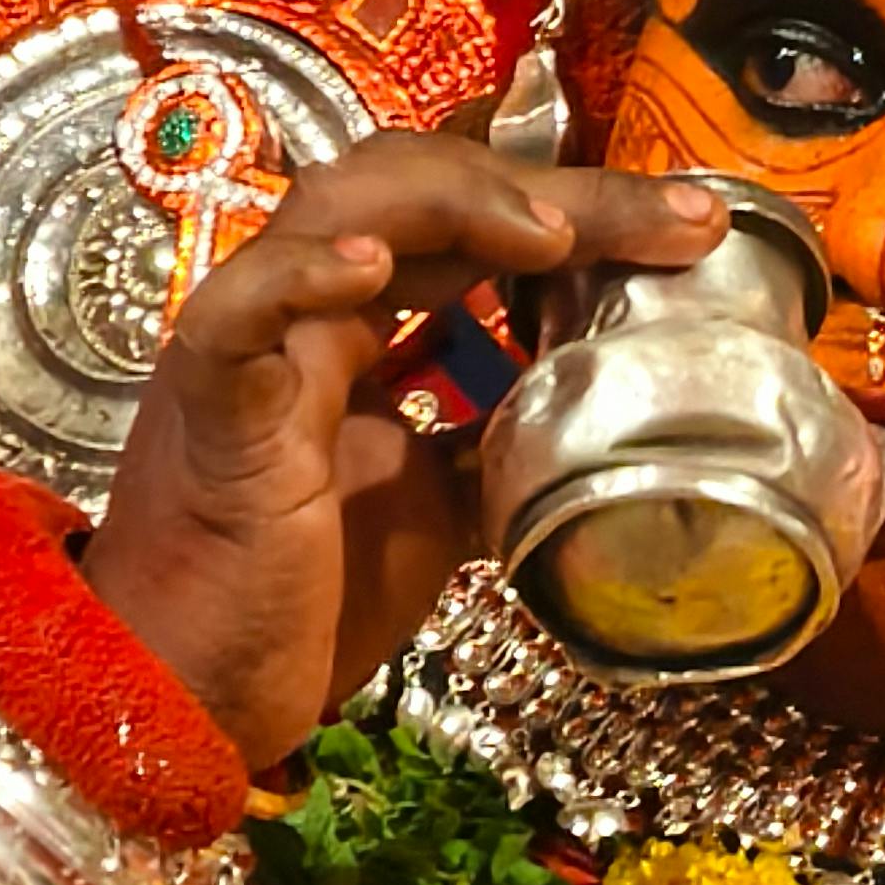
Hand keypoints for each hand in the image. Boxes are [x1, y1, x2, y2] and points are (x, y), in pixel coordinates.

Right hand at [83, 132, 721, 769]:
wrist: (190, 695)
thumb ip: (499, 449)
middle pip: (425, 188)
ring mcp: (253, 349)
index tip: (695, 224)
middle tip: (679, 214)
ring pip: (333, 204)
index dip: (579, 204)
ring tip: (549, 231)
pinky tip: (365, 262)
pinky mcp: (212, 412)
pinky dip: (296, 274)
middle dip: (557, 188)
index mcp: (359, 330)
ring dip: (452, 198)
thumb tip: (604, 422)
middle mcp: (306, 314)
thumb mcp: (440, 513)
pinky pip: (232, 314)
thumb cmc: (298, 599)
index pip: (472, 220)